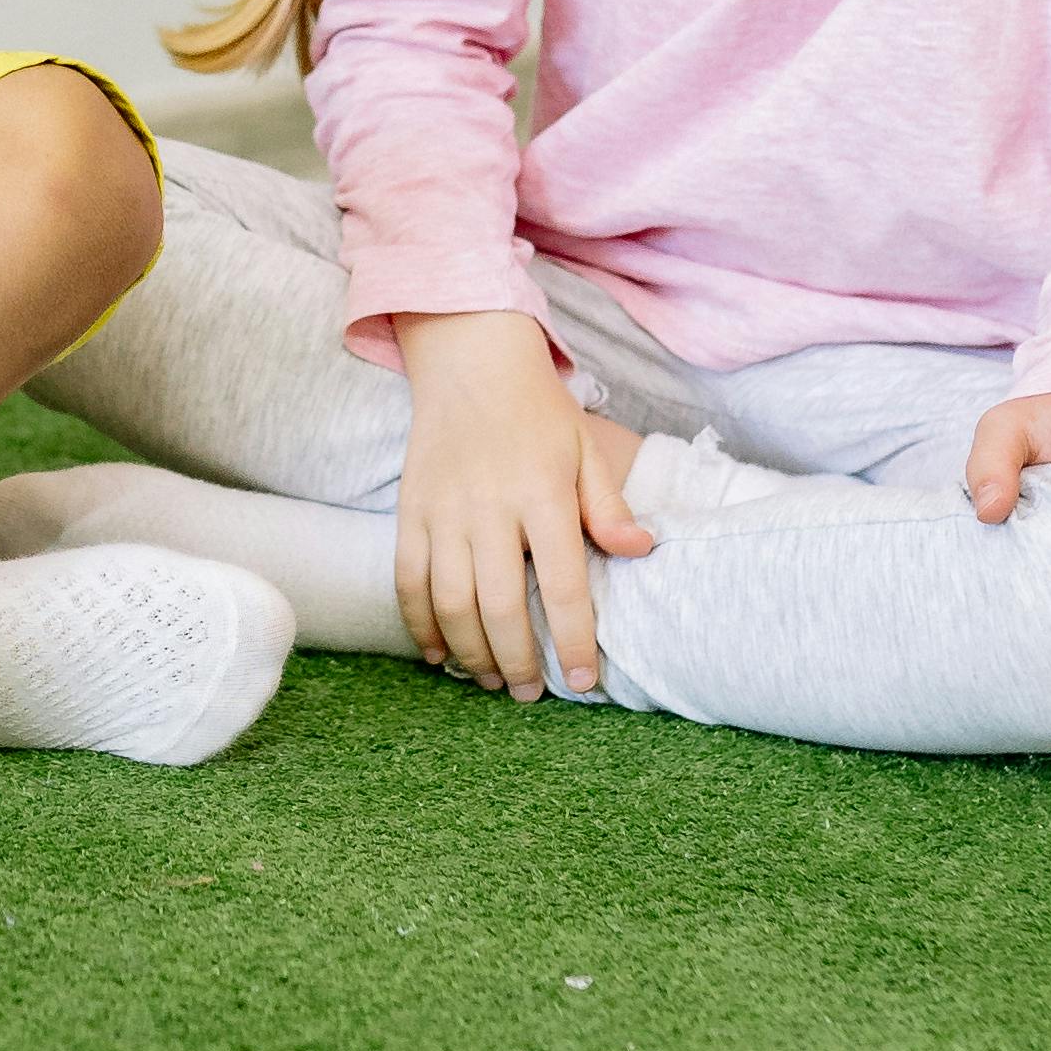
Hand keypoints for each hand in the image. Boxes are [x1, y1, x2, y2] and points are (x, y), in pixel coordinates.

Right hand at [392, 308, 652, 698]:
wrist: (469, 356)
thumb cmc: (537, 409)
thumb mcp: (585, 448)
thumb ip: (609, 505)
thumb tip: (642, 551)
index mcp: (542, 492)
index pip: (564, 585)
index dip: (575, 641)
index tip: (583, 681)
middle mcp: (490, 505)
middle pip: (501, 606)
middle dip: (518, 663)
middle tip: (531, 694)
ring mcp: (444, 509)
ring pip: (451, 602)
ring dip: (471, 653)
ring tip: (491, 680)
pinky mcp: (410, 508)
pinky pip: (408, 579)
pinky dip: (419, 624)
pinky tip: (438, 653)